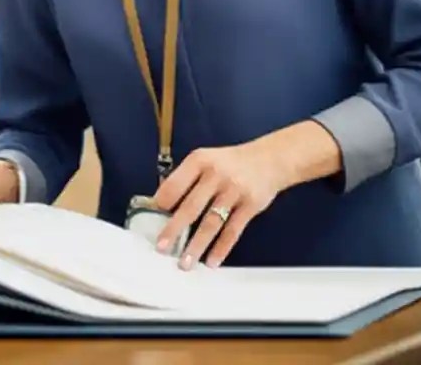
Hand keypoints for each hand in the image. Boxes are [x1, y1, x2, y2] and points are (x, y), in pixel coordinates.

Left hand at [152, 141, 286, 269]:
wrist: (270, 159)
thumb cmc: (230, 163)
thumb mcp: (206, 159)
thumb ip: (187, 179)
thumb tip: (161, 205)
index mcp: (199, 161)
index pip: (175, 184)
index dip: (161, 203)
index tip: (151, 220)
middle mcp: (216, 175)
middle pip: (191, 206)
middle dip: (174, 229)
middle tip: (161, 247)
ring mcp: (234, 191)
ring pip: (211, 223)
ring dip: (197, 245)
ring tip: (185, 262)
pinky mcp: (250, 205)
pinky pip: (233, 230)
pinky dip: (222, 248)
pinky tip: (212, 261)